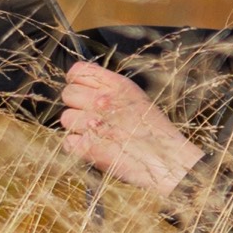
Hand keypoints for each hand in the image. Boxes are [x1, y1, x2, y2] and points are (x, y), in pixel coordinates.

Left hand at [58, 62, 204, 194]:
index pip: (77, 71)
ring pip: (65, 118)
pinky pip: (67, 142)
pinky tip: (94, 147)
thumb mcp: (136, 97)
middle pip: (68, 94)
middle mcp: (102, 100)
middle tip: (92, 117)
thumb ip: (110, 88)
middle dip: (76, 105)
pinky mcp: (87, 147)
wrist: (166, 161)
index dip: (76, 81)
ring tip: (97, 134)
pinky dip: (77, 147)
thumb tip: (84, 84)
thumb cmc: (154, 132)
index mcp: (116, 85)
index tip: (82, 91)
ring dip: (77, 128)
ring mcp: (93, 124)